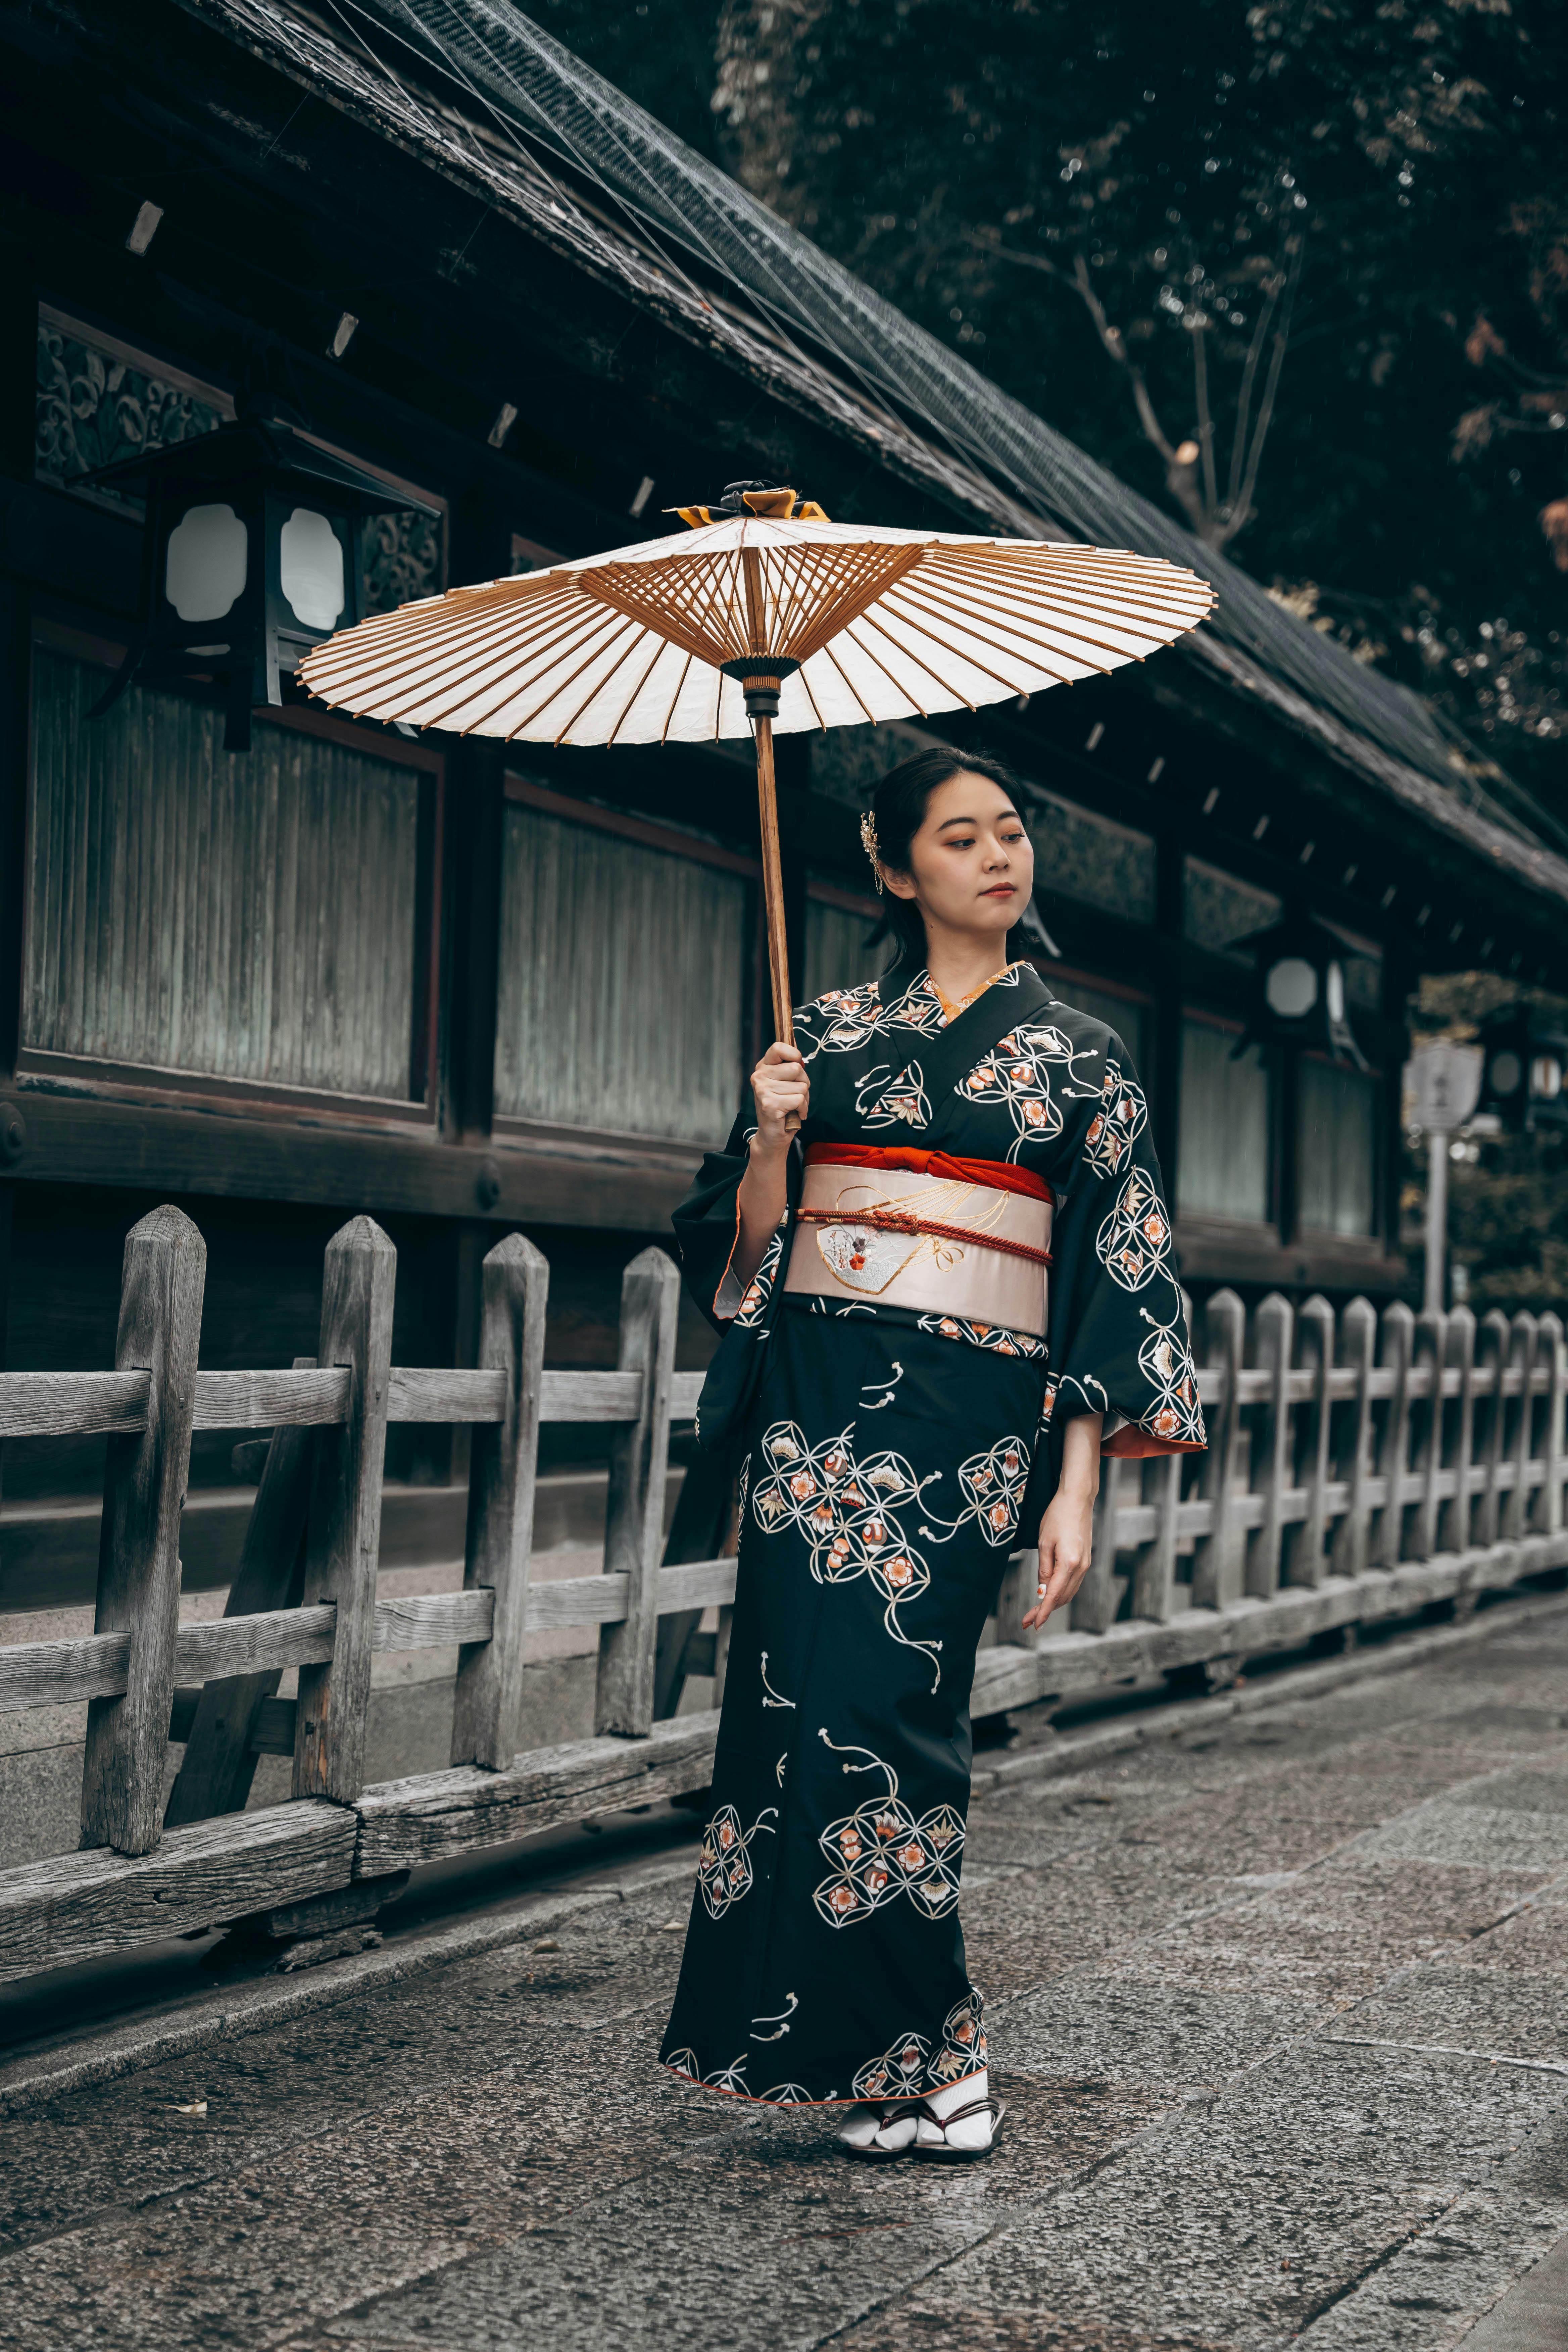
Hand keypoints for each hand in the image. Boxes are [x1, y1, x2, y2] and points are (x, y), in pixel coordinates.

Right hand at [750, 1041, 808, 1160]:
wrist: (772, 1136)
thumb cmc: (782, 1108)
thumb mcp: (784, 1084)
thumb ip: (790, 1069)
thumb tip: (801, 1061)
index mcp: (763, 1067)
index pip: (778, 1047)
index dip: (794, 1054)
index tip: (797, 1066)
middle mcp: (759, 1076)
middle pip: (797, 1068)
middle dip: (804, 1083)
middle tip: (795, 1096)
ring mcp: (763, 1090)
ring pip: (802, 1086)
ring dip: (804, 1099)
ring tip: (793, 1107)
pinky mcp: (770, 1104)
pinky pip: (800, 1099)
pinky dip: (803, 1109)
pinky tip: (794, 1114)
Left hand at [1021, 1482, 1095, 1629]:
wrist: (1077, 1499)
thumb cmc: (1057, 1516)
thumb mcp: (1044, 1543)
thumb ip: (1044, 1569)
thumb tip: (1042, 1591)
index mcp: (1069, 1563)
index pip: (1053, 1595)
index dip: (1043, 1612)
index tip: (1033, 1624)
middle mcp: (1081, 1567)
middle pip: (1062, 1597)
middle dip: (1045, 1610)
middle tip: (1028, 1620)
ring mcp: (1086, 1564)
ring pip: (1069, 1592)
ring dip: (1053, 1603)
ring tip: (1036, 1611)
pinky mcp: (1086, 1560)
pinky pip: (1073, 1583)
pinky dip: (1061, 1592)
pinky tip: (1049, 1593)